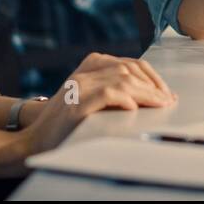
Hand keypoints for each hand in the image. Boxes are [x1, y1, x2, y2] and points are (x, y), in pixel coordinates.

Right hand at [20, 53, 176, 155]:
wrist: (35, 139)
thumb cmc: (67, 123)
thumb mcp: (91, 98)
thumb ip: (115, 90)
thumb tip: (153, 95)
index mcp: (89, 66)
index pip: (129, 63)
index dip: (152, 77)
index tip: (166, 92)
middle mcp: (84, 72)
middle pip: (129, 69)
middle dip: (153, 85)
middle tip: (168, 100)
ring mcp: (79, 86)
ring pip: (122, 79)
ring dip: (146, 93)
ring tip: (160, 105)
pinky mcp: (76, 103)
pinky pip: (107, 94)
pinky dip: (125, 99)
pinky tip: (135, 108)